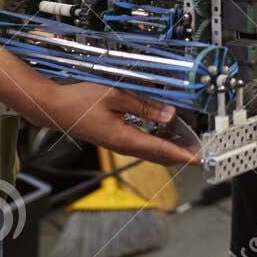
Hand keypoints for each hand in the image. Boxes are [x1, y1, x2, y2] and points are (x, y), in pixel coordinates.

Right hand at [28, 81, 198, 165]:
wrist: (56, 109)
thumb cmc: (81, 101)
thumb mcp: (117, 97)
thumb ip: (145, 106)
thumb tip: (169, 114)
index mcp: (125, 139)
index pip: (162, 150)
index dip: (184, 154)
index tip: (200, 159)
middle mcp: (124, 146)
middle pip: (159, 155)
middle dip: (181, 154)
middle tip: (200, 151)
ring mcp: (119, 143)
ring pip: (151, 151)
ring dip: (170, 148)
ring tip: (188, 141)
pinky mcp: (115, 138)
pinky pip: (142, 144)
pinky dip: (157, 141)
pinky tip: (164, 131)